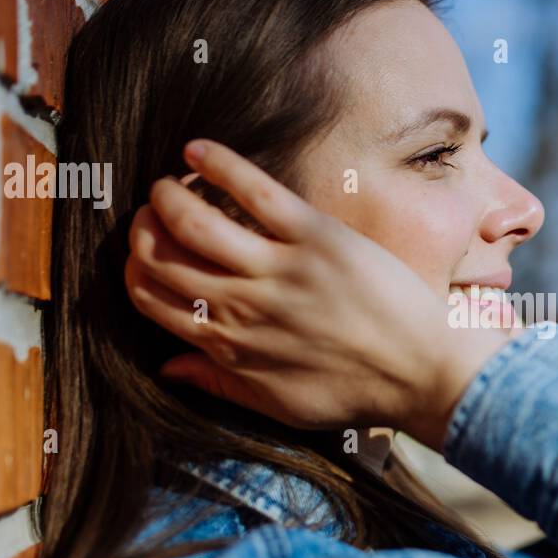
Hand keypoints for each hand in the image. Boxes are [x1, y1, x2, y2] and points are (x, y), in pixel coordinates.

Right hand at [124, 140, 509, 451]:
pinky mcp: (315, 236)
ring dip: (167, 195)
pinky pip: (254, 192)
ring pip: (192, 221)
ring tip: (168, 184)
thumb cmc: (356, 393)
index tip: (141, 254)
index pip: (151, 298)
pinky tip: (197, 150)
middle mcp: (243, 306)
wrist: (423, 374)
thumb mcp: (279, 406)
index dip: (134, 270)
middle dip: (141, 230)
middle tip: (149, 213)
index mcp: (229, 346)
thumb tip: (166, 368)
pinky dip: (218, 165)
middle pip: (161, 257)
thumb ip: (219, 385)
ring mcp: (278, 269)